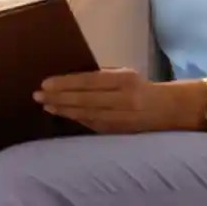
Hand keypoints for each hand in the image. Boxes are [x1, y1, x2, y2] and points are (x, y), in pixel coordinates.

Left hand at [35, 67, 184, 133]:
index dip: (66, 83)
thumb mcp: (124, 73)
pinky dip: (76, 119)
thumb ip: (101, 75)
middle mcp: (124, 100)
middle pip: (85, 100)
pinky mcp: (119, 132)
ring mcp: (122, 119)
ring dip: (63, 110)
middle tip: (38, 95)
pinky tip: (62, 114)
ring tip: (46, 106)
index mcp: (125, 80)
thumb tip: (69, 79)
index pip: (89, 81)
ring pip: (86, 115)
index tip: (45, 83)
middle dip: (59, 98)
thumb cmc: (140, 86)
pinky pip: (93, 125)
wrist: (169, 110)